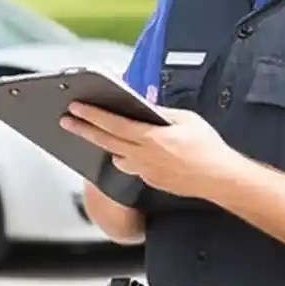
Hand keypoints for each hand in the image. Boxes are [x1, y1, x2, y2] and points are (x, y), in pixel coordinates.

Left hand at [60, 102, 241, 198]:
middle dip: (83, 129)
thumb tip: (142, 104)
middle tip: (65, 121)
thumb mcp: (185, 119)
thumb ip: (159, 112)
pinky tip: (128, 150)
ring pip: (116, 156)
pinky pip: (131, 166)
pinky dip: (126, 156)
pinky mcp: (150, 181)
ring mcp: (145, 171)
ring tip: (92, 133)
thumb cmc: (206, 148)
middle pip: (105, 141)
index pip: (113, 123)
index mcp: (150, 138)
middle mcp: (143, 156)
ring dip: (104, 145)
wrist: (219, 178)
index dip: (91, 114)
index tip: (75, 107)